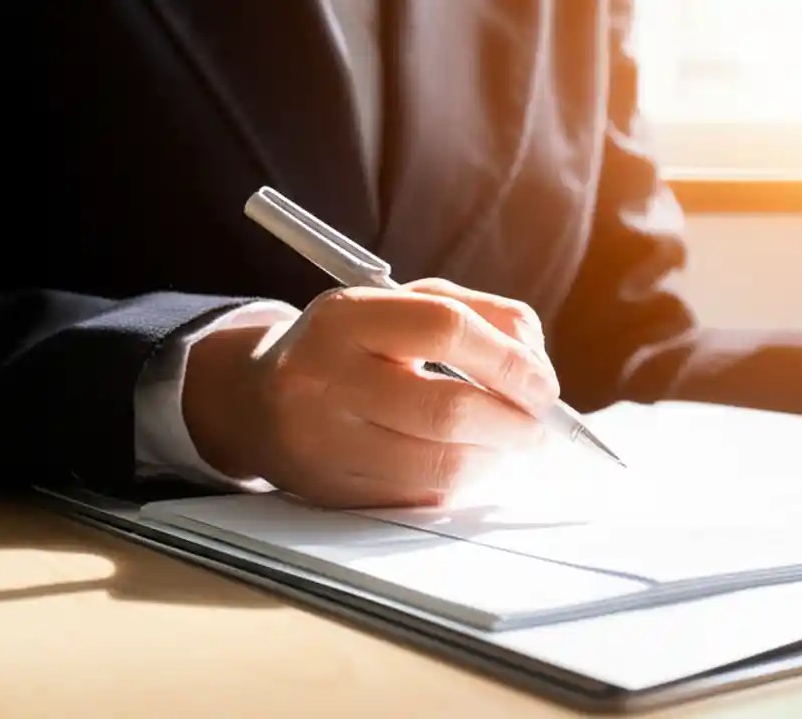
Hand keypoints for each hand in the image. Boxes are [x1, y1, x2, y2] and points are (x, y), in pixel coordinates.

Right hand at [183, 279, 558, 506]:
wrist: (258, 402)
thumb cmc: (357, 346)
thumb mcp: (404, 304)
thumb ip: (481, 316)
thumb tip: (537, 365)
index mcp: (345, 318)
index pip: (446, 327)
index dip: (510, 359)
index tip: (542, 383)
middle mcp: (326, 380)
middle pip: (448, 409)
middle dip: (514, 421)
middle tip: (538, 423)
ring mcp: (325, 445)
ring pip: (441, 466)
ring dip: (495, 457)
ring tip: (507, 441)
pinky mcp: (336, 495)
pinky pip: (423, 497)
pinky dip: (463, 480)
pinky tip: (467, 459)